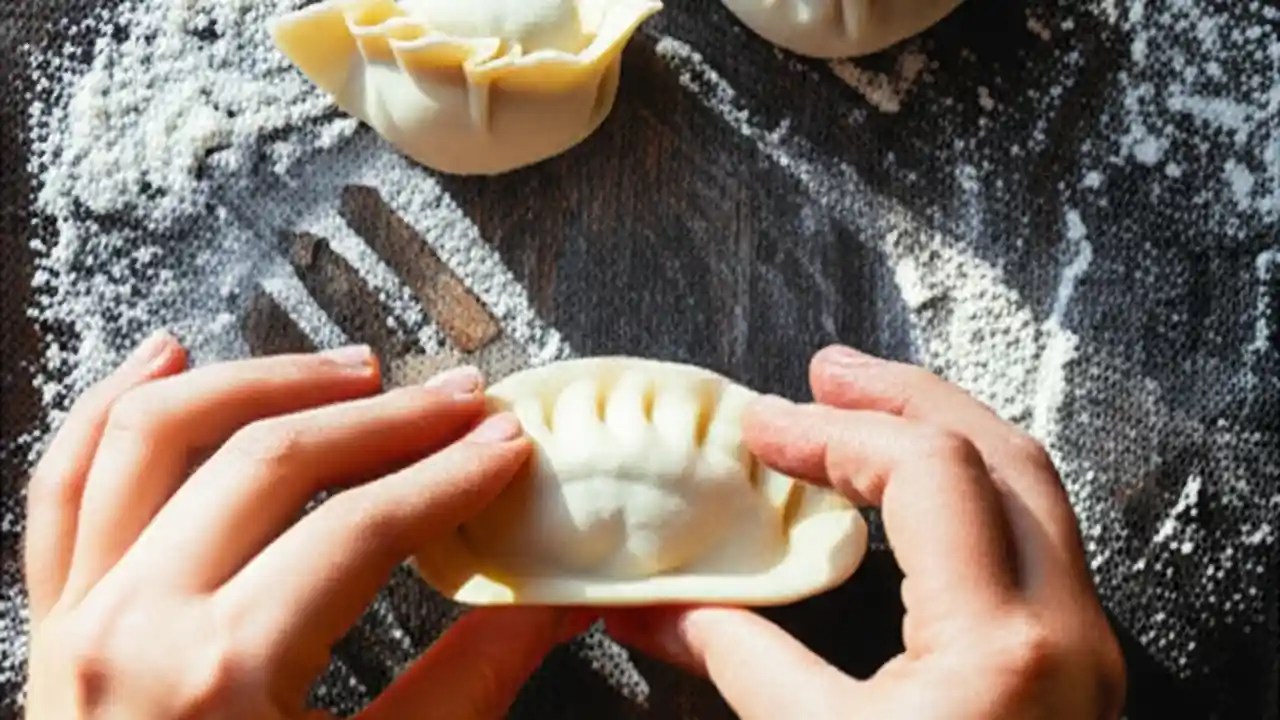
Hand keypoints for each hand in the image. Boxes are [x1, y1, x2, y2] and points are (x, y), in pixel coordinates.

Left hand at [23, 332, 583, 719]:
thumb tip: (549, 602)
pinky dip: (113, 406)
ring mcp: (76, 614)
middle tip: (461, 399)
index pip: (364, 528)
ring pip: (159, 436)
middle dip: (385, 418)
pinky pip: (63, 482)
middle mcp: (135, 625)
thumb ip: (467, 687)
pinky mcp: (50, 620)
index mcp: (224, 674)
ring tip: (352, 368)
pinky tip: (170, 357)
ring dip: (263, 382)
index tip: (507, 447)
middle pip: (273, 460)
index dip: (450, 476)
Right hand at [603, 345, 1126, 718]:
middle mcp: (1066, 630)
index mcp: (1001, 645)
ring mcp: (1085, 647)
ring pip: (1031, 488)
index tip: (758, 427)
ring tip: (861, 407)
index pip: (927, 473)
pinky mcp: (1076, 665)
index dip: (830, 434)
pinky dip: (967, 489)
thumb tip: (647, 608)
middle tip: (824, 372)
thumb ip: (732, 658)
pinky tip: (910, 494)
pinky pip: (1033, 537)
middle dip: (903, 396)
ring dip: (942, 432)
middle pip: (1002, 453)